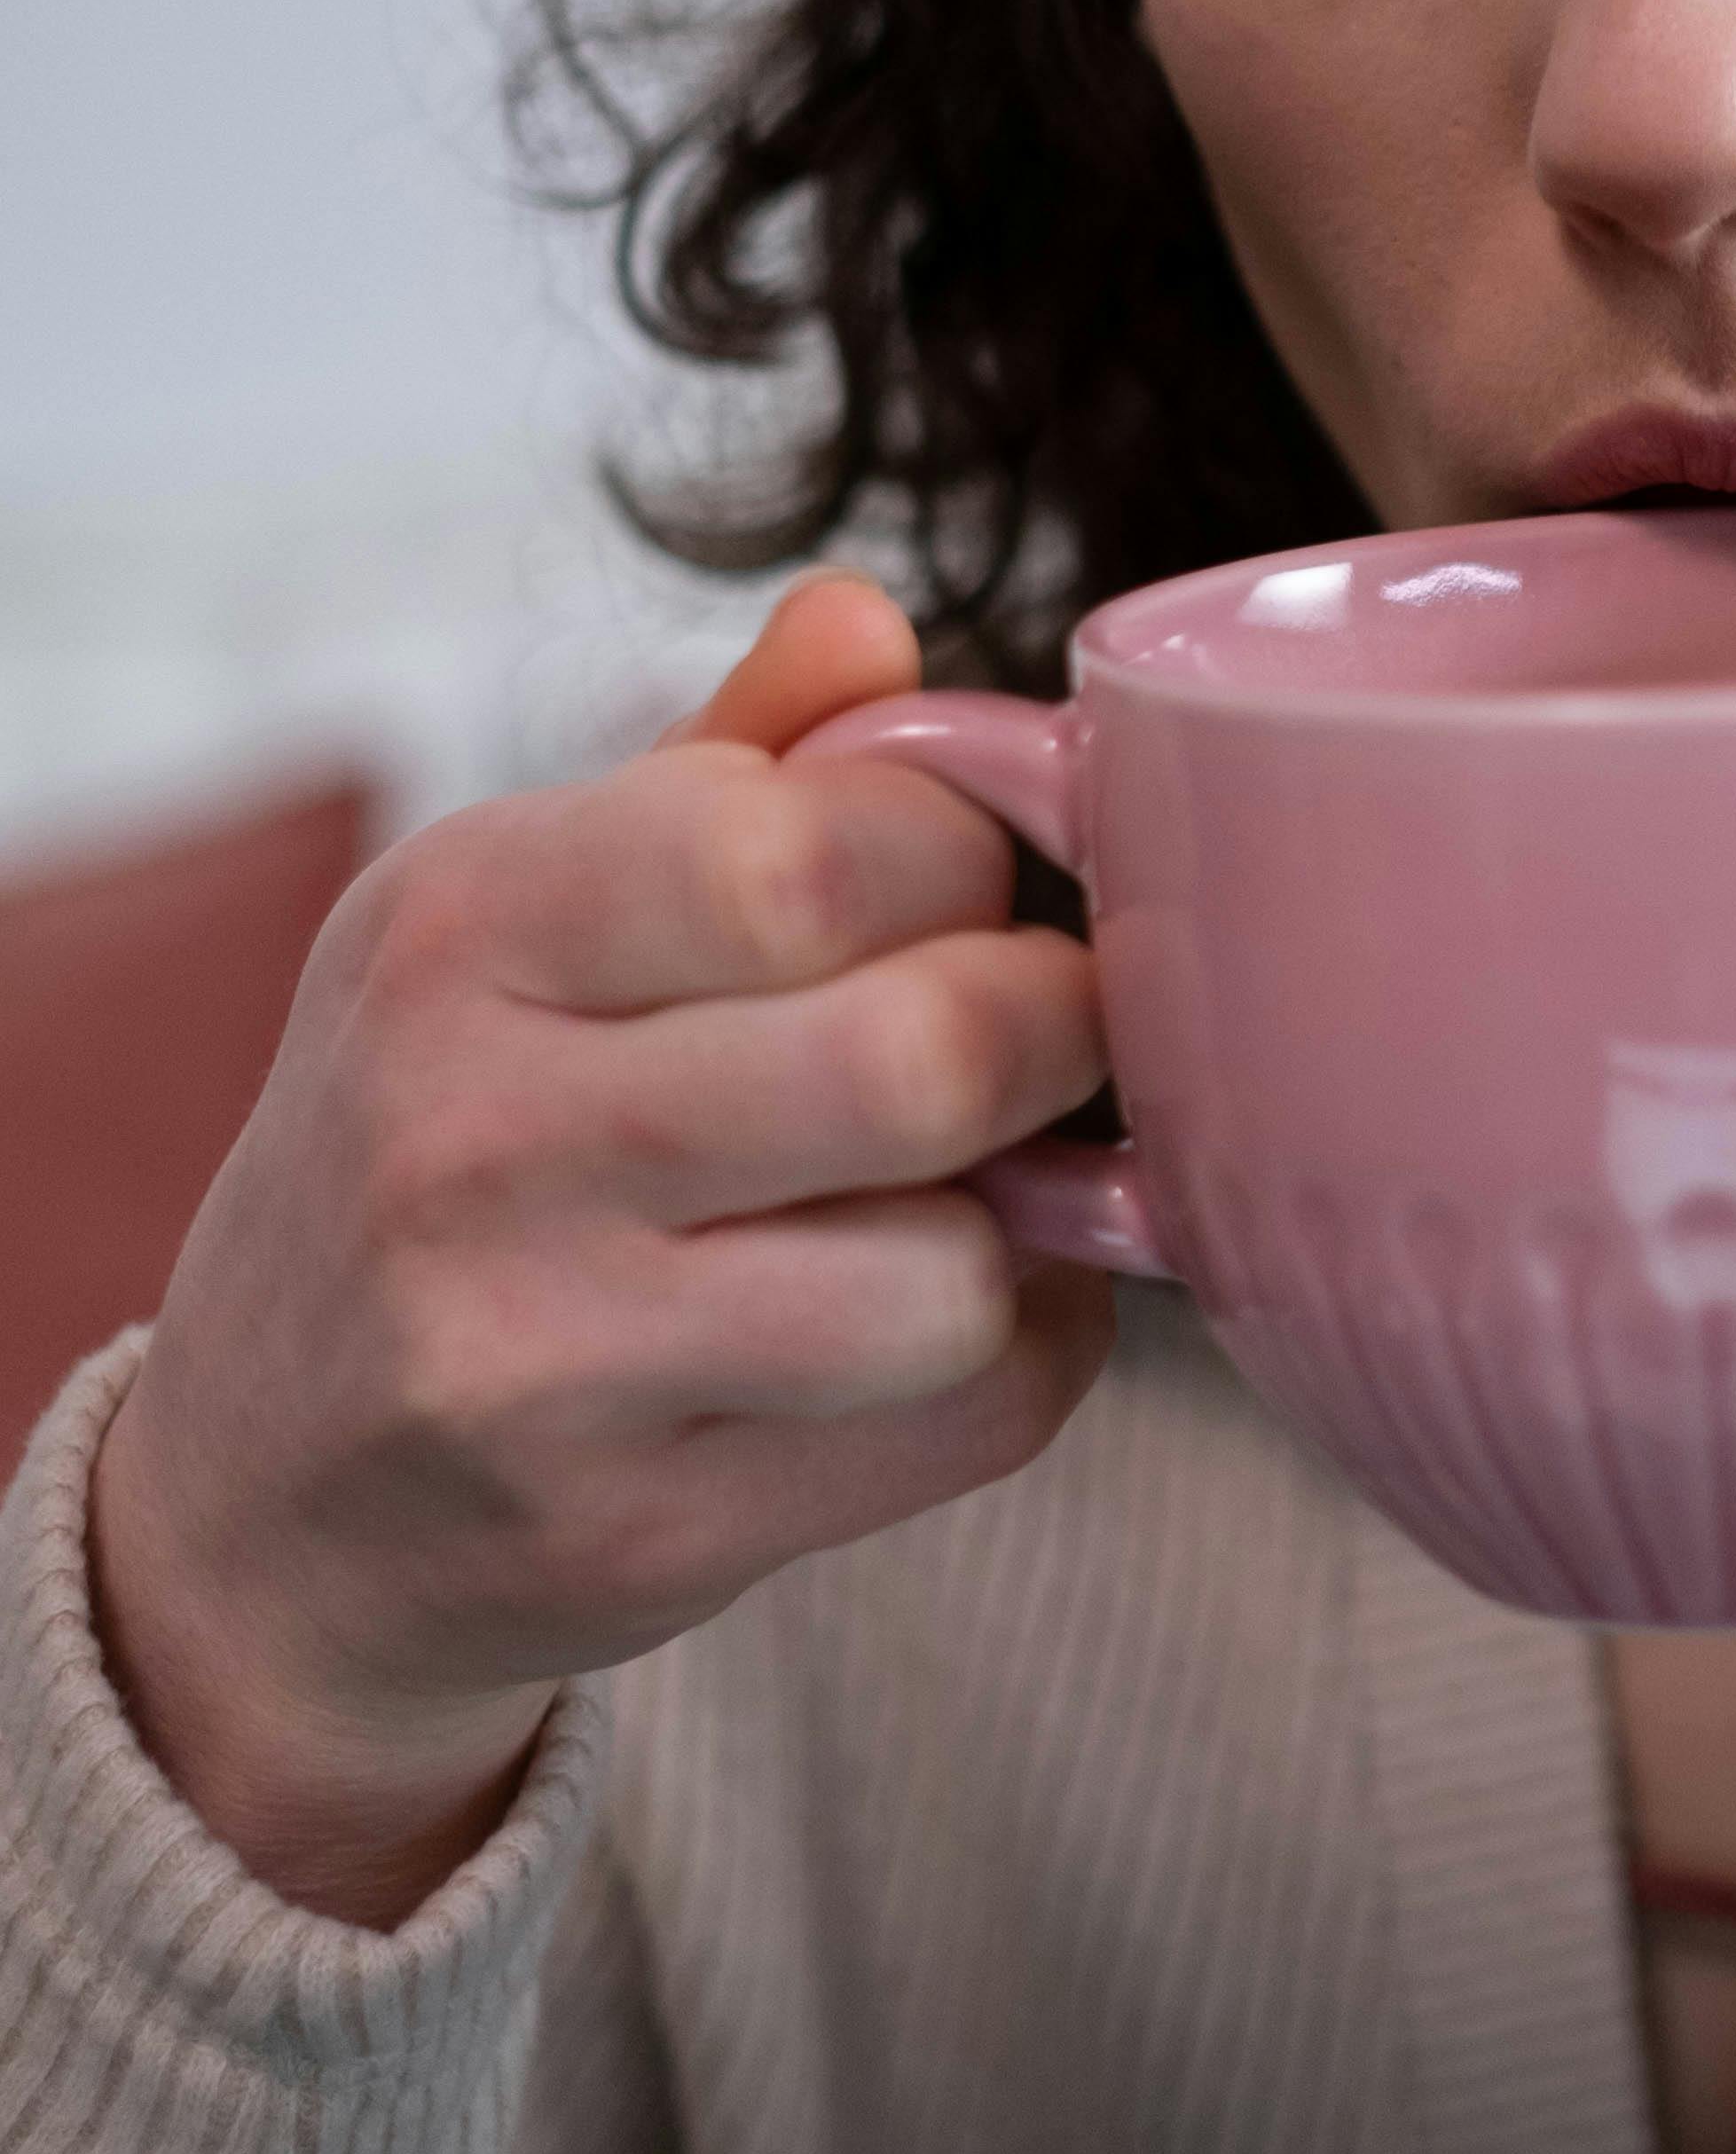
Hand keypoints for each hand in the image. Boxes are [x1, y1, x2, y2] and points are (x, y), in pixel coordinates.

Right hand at [88, 580, 1111, 1931]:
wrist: (268, 1497)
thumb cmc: (450, 1146)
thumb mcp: (511, 923)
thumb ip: (716, 769)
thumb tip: (873, 619)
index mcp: (458, 929)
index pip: (812, 848)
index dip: (964, 855)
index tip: (970, 884)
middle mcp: (472, 1140)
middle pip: (920, 1057)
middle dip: (1050, 1026)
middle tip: (1042, 1024)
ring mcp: (542, 1360)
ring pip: (959, 1269)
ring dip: (1022, 1221)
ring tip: (964, 1184)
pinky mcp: (641, 1534)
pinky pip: (971, 1419)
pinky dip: (1020, 1353)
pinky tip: (935, 1314)